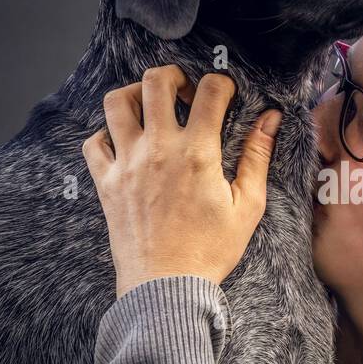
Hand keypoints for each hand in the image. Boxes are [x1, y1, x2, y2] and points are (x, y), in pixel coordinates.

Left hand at [82, 65, 282, 297]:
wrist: (166, 287)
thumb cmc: (210, 251)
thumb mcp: (247, 206)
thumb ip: (258, 157)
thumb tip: (269, 120)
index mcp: (197, 153)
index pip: (210, 90)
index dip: (222, 83)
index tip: (225, 94)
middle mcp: (158, 150)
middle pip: (155, 81)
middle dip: (174, 76)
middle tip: (184, 93)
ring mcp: (127, 164)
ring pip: (117, 102)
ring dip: (135, 95)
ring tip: (150, 108)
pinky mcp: (106, 183)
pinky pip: (93, 143)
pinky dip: (106, 135)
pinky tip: (125, 144)